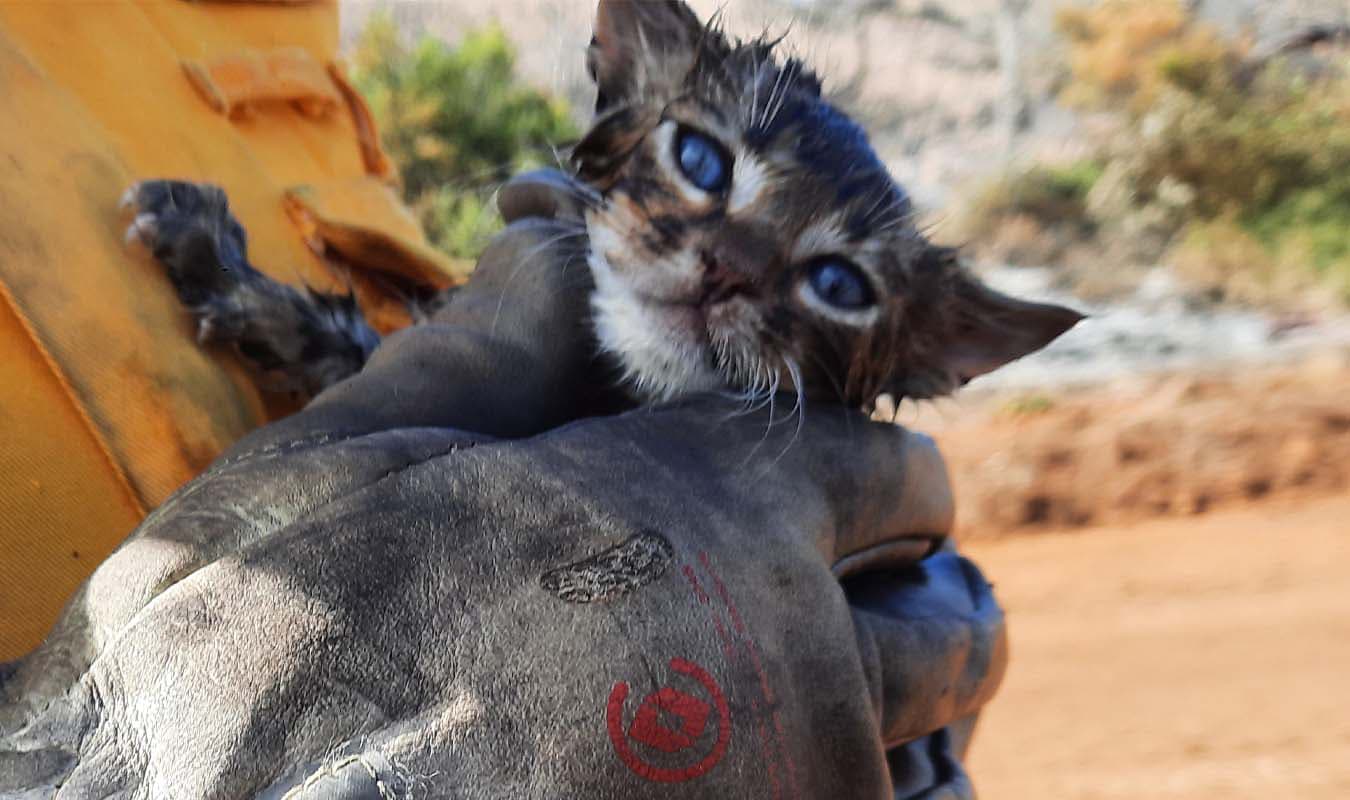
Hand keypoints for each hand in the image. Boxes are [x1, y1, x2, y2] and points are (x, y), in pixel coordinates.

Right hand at [3, 396, 1002, 798]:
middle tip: (860, 601)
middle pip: (950, 624)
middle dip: (919, 599)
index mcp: (715, 517)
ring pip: (928, 751)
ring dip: (901, 718)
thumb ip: (502, 344)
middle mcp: (797, 665)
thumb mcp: (361, 454)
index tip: (847, 492)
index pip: (893, 470)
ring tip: (817, 703)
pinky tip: (768, 781)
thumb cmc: (266, 653)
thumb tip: (562, 250)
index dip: (874, 476)